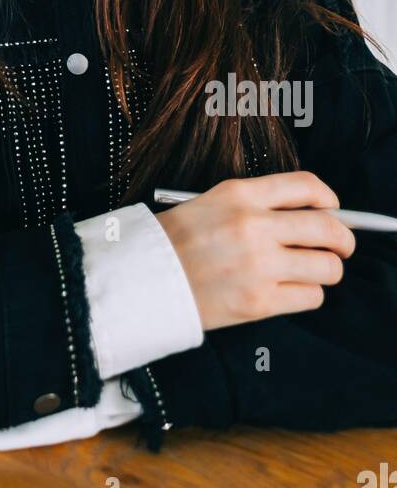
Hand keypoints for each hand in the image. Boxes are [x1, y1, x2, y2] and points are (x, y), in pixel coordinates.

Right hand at [155, 171, 356, 331]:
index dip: (330, 199)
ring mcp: (258, 265)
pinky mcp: (259, 301)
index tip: (333, 208)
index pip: (307, 186)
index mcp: (239, 194)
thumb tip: (313, 214)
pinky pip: (312, 297)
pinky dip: (309, 294)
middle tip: (341, 247)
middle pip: (328, 228)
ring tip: (314, 271)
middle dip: (344, 239)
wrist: (143, 279)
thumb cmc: (177, 241)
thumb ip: (259, 204)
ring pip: (327, 266)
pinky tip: (291, 290)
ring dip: (327, 270)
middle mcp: (253, 225)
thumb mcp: (213, 202)